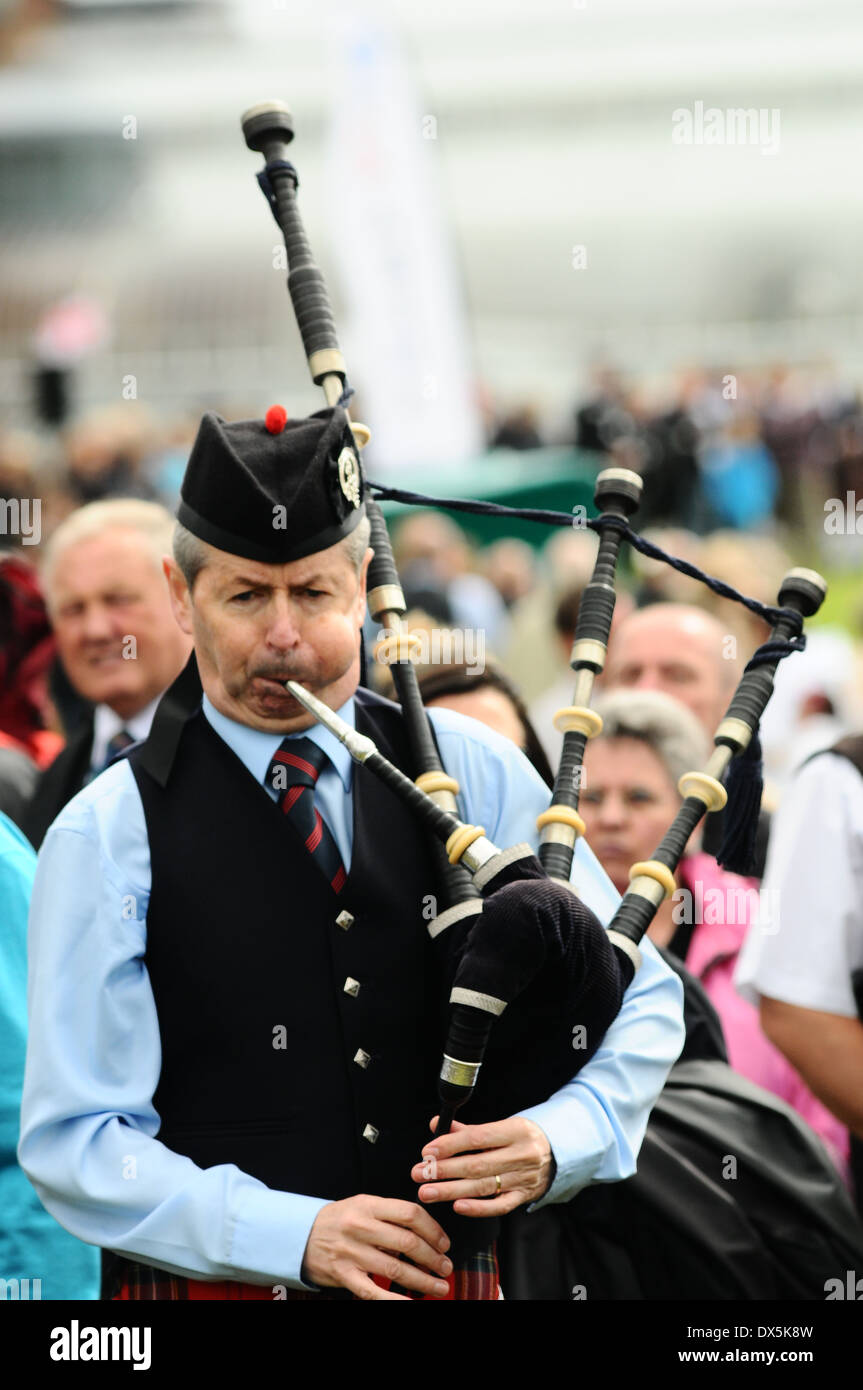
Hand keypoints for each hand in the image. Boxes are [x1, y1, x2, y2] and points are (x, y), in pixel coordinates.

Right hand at [301, 1194, 452, 1300]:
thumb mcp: (362, 1204)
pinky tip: (410, 1304)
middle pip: (407, 1243)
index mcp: (368, 1205)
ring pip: (395, 1269)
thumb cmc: (339, 1219)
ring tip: (438, 1286)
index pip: (410, 1214)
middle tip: (446, 1267)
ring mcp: (351, 1253)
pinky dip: (395, 1300)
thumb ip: (390, 1214)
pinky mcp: (344, 1275)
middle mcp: (360, 1227)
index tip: (444, 1243)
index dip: (433, 1230)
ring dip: (422, 1281)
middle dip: (433, 1258)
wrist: (300, 1234)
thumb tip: (426, 1231)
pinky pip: (373, 1291)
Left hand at [410, 1115, 553, 1215]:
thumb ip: (468, 1129)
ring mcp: (524, 1178)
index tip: (428, 1152)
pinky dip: (478, 1208)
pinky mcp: (524, 1196)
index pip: (478, 1137)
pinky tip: (457, 1206)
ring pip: (483, 1186)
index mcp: (515, 1130)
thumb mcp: (501, 1126)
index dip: (450, 1145)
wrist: (557, 1153)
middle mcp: (521, 1154)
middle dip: (443, 1171)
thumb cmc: (520, 1137)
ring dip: (451, 1191)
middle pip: (477, 1165)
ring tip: (427, 1192)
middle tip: (419, 1174)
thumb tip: (436, 1125)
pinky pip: (500, 1206)